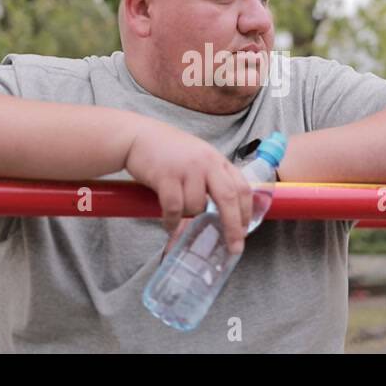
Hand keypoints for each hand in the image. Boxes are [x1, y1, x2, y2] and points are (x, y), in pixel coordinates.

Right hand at [125, 119, 252, 253]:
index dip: (246, 212)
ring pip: (197, 206)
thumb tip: (224, 213)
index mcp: (218, 160)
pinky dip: (172, 221)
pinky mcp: (167, 176)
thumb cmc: (169, 151)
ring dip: (189, 218)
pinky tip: (168, 224)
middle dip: (233, 227)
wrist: (139, 136)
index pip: (242, 187)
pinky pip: (175, 208)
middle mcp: (207, 162)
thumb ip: (213, 179)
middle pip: (229, 198)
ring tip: (179, 216)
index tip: (245, 232)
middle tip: (235, 248)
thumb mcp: (199, 158)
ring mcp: (187, 168)